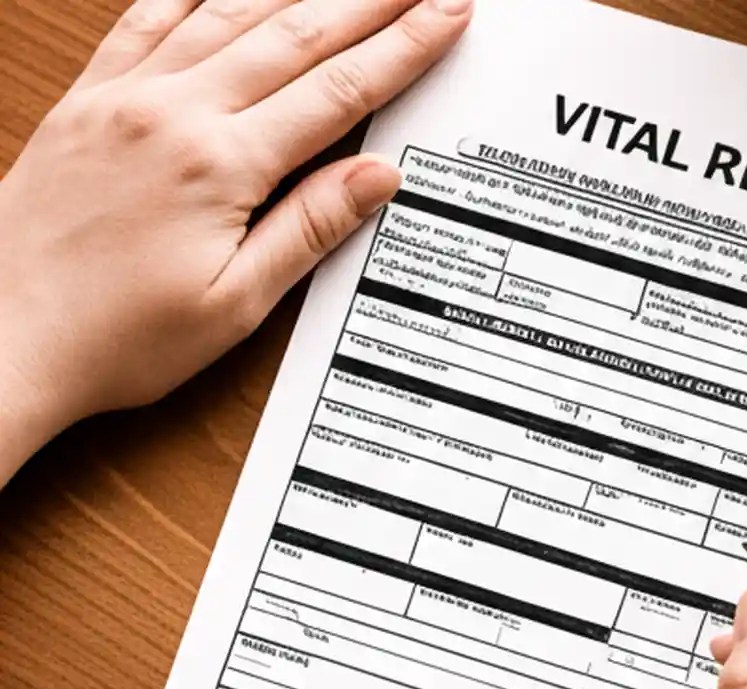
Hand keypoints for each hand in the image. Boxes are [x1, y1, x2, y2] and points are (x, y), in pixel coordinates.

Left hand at [0, 0, 472, 482]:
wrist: (1, 340)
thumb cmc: (112, 336)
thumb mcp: (235, 302)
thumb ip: (311, 227)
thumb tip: (379, 176)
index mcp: (219, 165)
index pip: (339, 91)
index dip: (403, 48)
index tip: (445, 16)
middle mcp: (171, 112)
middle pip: (295, 35)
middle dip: (370, 2)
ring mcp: (124, 96)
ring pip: (229, 13)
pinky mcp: (89, 98)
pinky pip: (148, 16)